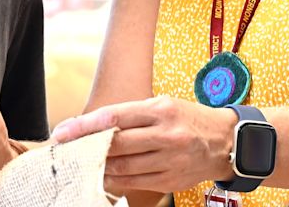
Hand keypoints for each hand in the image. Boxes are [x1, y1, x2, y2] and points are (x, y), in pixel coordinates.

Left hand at [50, 96, 236, 194]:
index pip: (114, 117)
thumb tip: (93, 126)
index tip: (62, 131)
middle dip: (86, 147)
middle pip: (115, 144)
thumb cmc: (188, 119)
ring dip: (97, 166)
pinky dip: (114, 180)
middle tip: (65, 149)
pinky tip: (102, 176)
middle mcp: (166, 135)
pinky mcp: (171, 180)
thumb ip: (131, 116)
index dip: (84, 125)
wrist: (226, 142)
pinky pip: (134, 182)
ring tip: (80, 162)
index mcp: (161, 110)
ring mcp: (169, 160)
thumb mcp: (163, 105)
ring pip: (122, 167)